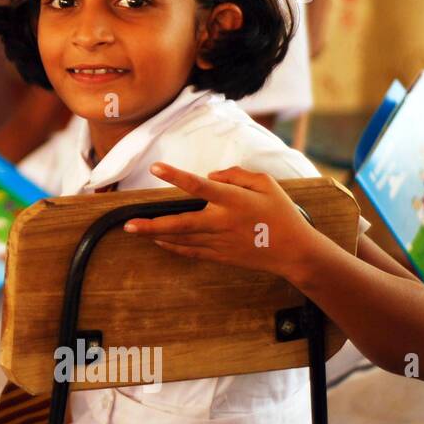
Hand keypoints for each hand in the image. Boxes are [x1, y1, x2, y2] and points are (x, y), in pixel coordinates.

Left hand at [121, 162, 320, 281]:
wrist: (295, 252)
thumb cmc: (281, 214)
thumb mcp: (266, 184)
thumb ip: (237, 175)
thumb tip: (211, 176)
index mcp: (234, 201)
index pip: (200, 186)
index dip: (177, 176)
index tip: (156, 167)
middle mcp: (223, 222)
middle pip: (182, 223)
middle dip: (153, 224)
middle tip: (128, 224)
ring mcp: (220, 242)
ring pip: (182, 239)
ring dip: (157, 235)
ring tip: (134, 230)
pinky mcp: (220, 256)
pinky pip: (191, 251)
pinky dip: (173, 247)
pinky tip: (158, 241)